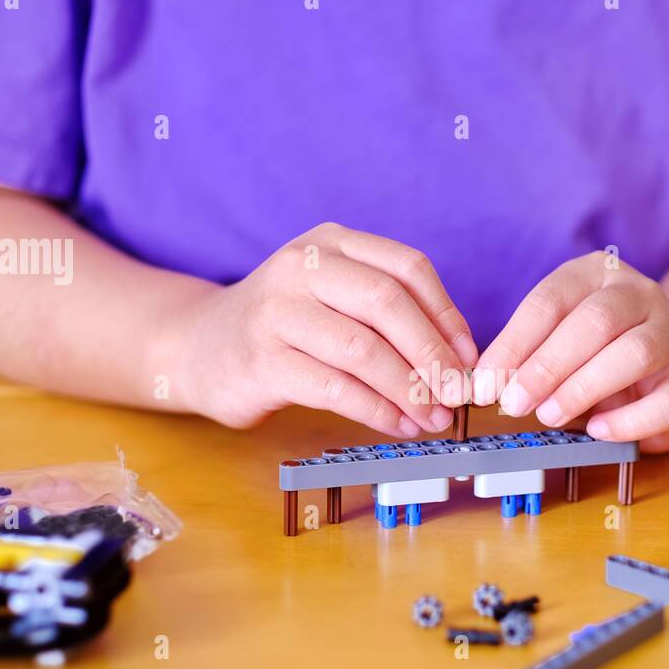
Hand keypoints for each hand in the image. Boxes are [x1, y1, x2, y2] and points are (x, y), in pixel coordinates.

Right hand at [172, 223, 475, 434]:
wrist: (199, 347)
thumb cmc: (285, 328)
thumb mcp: (334, 299)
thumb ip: (389, 315)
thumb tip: (461, 360)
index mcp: (330, 243)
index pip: (406, 268)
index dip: (446, 315)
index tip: (469, 358)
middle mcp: (300, 266)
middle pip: (387, 303)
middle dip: (432, 354)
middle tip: (457, 394)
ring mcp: (276, 311)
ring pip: (362, 349)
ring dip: (409, 390)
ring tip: (433, 419)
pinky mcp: (262, 360)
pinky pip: (334, 388)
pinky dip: (376, 411)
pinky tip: (397, 425)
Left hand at [473, 252, 668, 452]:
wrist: (665, 366)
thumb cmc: (596, 352)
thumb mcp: (556, 340)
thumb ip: (526, 355)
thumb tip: (488, 384)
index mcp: (596, 275)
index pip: (551, 300)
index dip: (514, 343)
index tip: (485, 382)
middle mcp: (640, 295)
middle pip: (595, 322)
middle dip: (547, 366)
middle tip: (514, 403)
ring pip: (634, 353)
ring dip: (583, 388)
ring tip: (548, 415)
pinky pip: (664, 402)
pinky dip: (627, 421)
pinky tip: (596, 430)